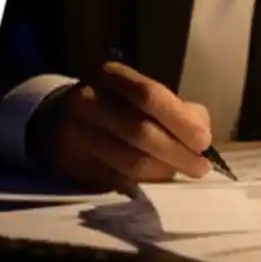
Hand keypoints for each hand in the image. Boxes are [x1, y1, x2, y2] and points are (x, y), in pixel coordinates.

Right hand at [34, 61, 211, 193]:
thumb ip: (174, 108)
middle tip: (200, 167)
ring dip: (162, 171)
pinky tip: (153, 181)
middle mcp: (88, 101)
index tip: (204, 141)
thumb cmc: (113, 107)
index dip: (180, 119)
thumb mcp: (138, 95)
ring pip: (129, 161)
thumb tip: (201, 131)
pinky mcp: (72, 165)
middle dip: (177, 152)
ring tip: (178, 173)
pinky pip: (116, 180)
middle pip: (140, 131)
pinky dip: (142, 184)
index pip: (149, 95)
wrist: (56, 121)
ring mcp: (75, 134)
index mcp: (110, 77)